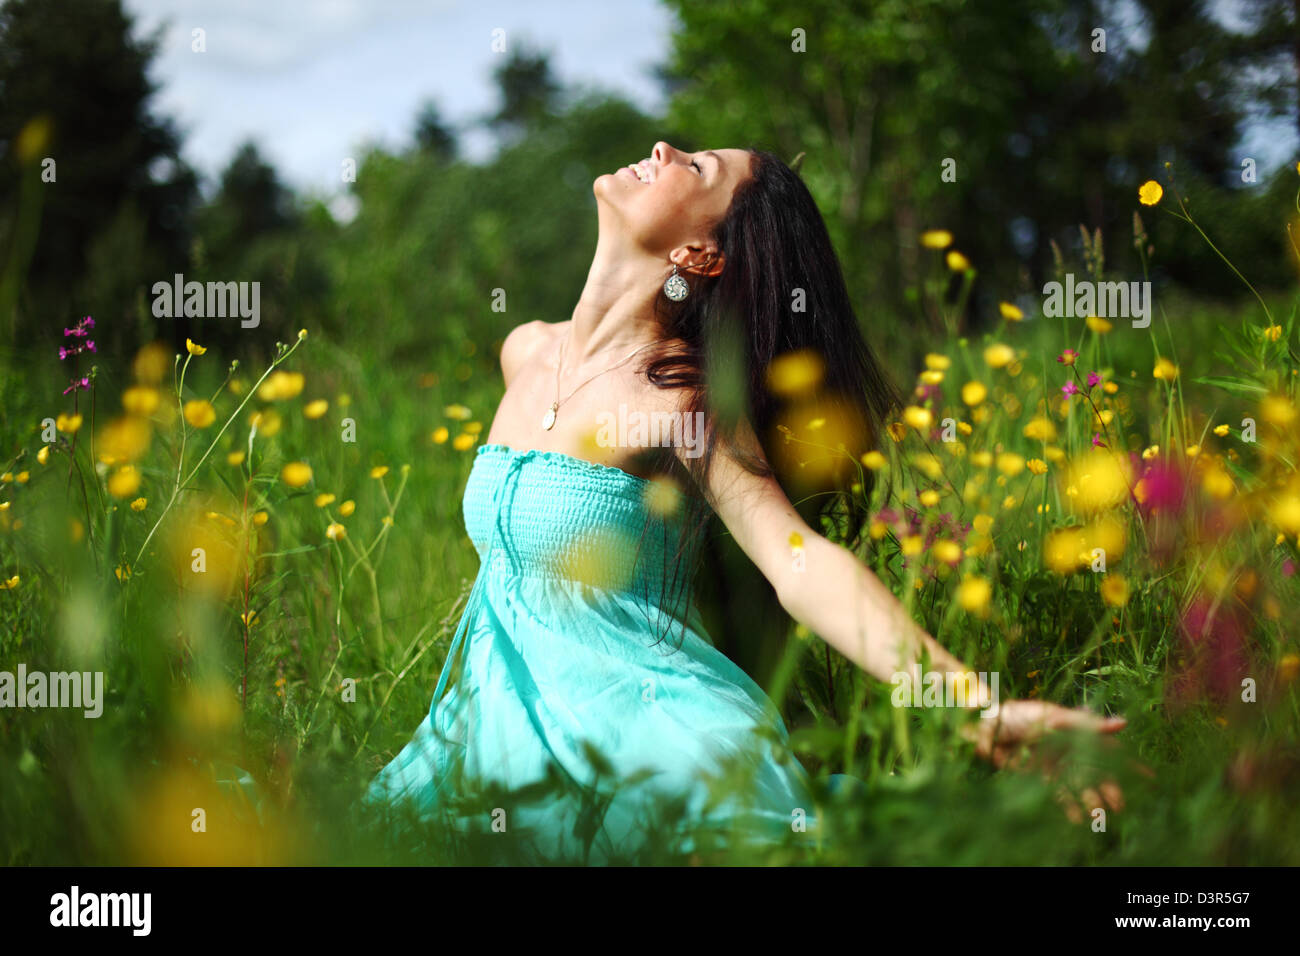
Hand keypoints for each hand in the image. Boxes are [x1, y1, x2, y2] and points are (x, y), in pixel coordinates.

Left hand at [961, 698, 1128, 819]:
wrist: (989, 726)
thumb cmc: (1023, 714)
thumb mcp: (1058, 717)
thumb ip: (1089, 724)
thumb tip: (1124, 723)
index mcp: (1080, 736)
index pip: (1110, 751)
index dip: (1130, 764)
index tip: (1151, 778)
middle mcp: (1071, 753)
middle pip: (1098, 774)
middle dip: (1110, 789)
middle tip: (1118, 804)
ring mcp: (1057, 767)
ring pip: (1081, 788)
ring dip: (1092, 801)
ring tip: (1100, 815)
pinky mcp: (1040, 779)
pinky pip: (1059, 796)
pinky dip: (1069, 808)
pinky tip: (1078, 819)